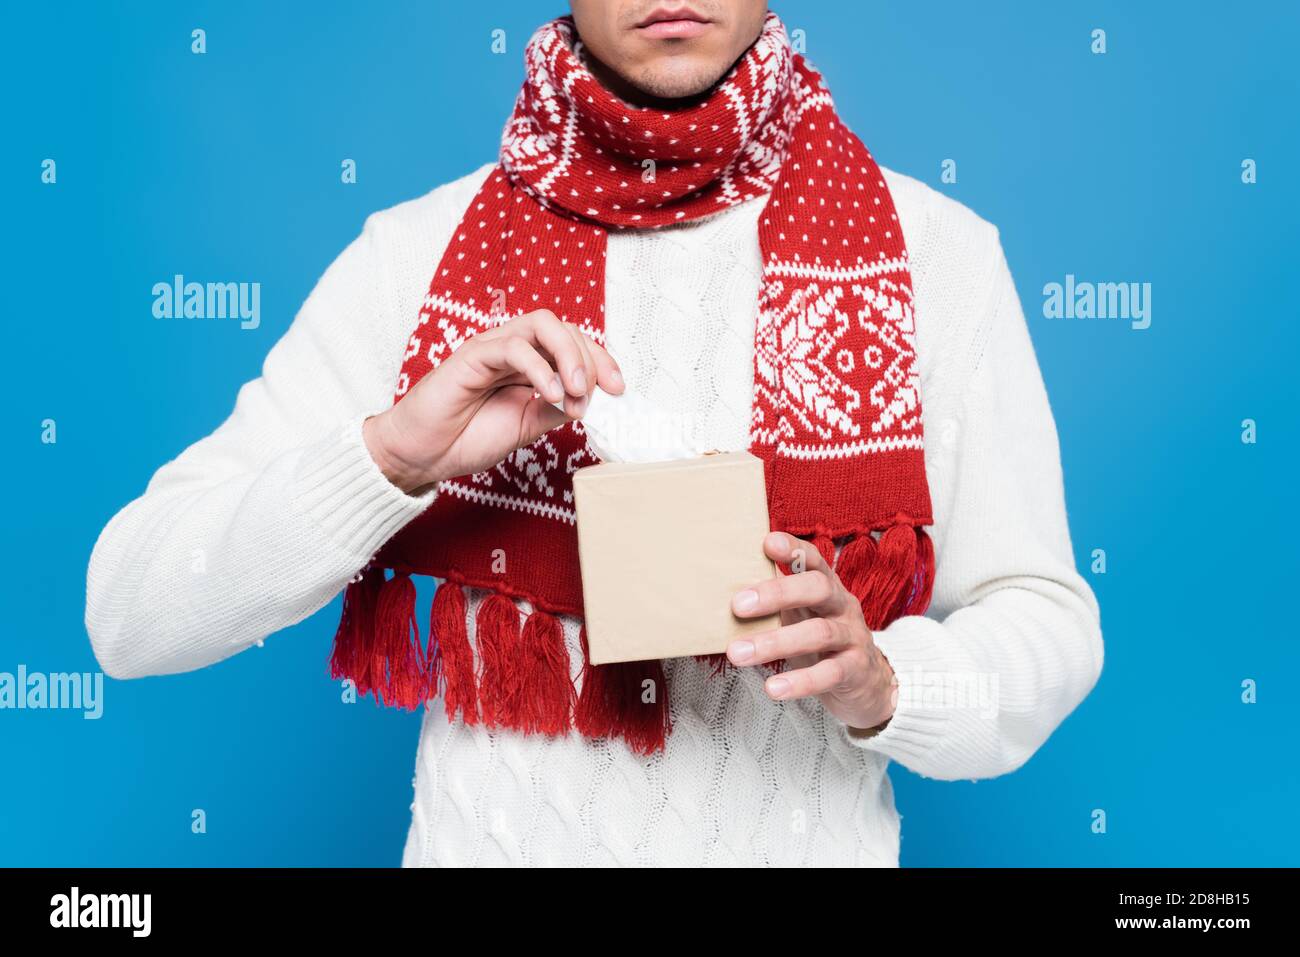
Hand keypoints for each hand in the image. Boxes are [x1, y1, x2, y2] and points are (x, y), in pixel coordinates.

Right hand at [364, 309, 623, 493]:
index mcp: (528, 364)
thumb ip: (556, 408)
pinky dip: (540, 369)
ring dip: (569, 356)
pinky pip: (514, 347)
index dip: (601, 361)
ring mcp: (492, 348)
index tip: (617, 390)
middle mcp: (512, 349)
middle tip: (597, 394)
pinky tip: (549, 394)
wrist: (422, 455)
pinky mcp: (471, 355)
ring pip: (543, 325)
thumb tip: (588, 397)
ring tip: (575, 392)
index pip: (573, 344)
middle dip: (591, 358)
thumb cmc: (466, 438)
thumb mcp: (527, 426)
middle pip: (564, 328)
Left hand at [728, 532, 897, 732]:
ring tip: (738, 654)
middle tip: (738, 606)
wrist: (867, 682)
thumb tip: (726, 593)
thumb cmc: (820, 640)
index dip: (793, 548)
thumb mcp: (802, 613)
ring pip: (819, 632)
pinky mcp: (855, 670)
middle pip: (817, 588)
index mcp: (826, 586)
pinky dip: (799, 682)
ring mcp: (852, 636)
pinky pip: (828, 673)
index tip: (767, 542)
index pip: (813, 559)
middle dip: (777, 594)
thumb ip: (775, 601)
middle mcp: (843, 605)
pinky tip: (773, 688)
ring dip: (774, 643)